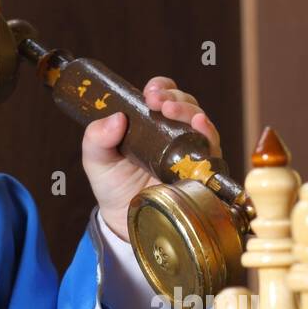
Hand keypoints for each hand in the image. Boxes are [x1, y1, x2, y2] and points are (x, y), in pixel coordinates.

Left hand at [81, 76, 221, 240]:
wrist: (124, 220)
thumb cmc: (113, 185)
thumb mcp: (96, 159)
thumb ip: (97, 138)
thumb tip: (116, 118)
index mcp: (150, 122)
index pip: (163, 94)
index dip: (161, 87)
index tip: (150, 92)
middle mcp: (174, 132)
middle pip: (184, 103)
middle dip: (174, 98)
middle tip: (157, 101)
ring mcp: (189, 150)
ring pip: (199, 120)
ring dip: (190, 111)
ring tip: (175, 111)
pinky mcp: (200, 170)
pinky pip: (211, 148)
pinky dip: (208, 133)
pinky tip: (200, 126)